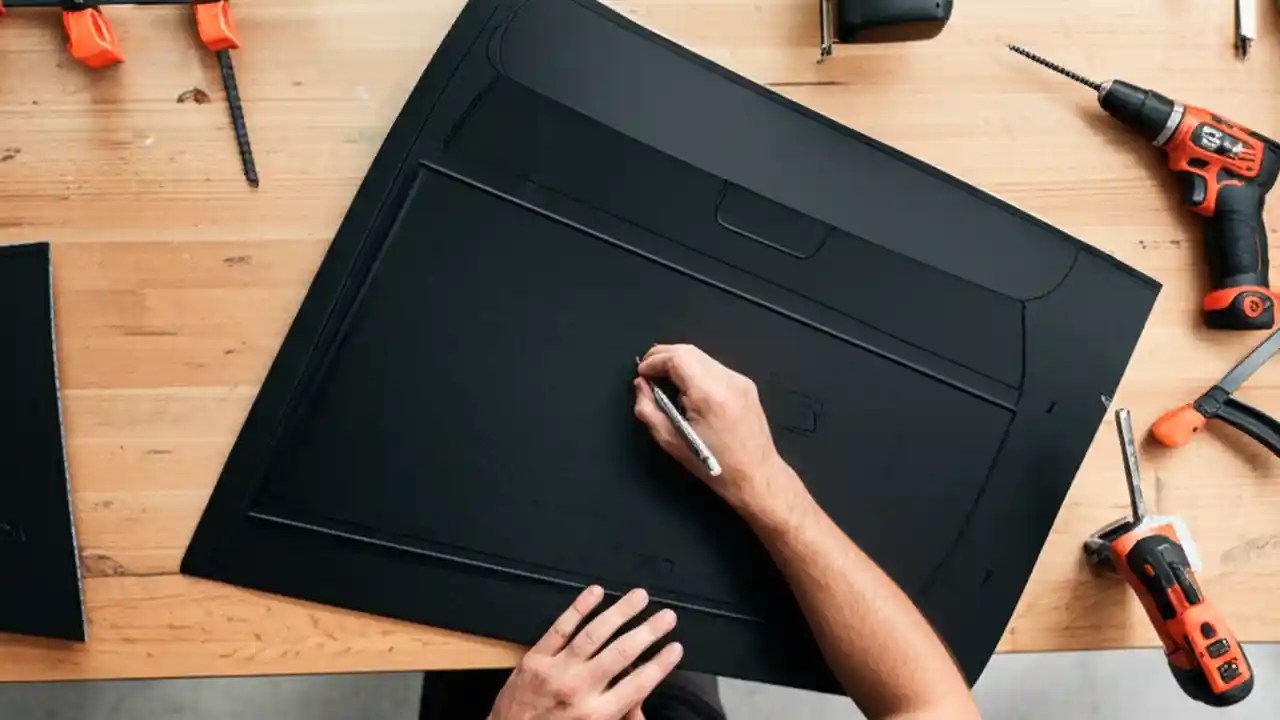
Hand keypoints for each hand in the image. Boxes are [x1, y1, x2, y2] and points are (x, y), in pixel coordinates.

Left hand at [489, 586, 682, 719]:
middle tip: (667, 616)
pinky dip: (579, 608)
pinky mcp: (535, 658)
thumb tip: (641, 709)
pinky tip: (596, 592)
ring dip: (620, 612)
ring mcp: (556, 670)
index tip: (675, 647)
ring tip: (640, 597)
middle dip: (648, 632)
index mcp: (597, 715)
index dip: (660, 664)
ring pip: (594, 634)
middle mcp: (579, 690)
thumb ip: (619, 718)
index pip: (639, 684)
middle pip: (622, 654)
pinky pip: (560, 627)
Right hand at [633, 344, 804, 518]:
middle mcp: (727, 380)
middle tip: (647, 371)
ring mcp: (740, 380)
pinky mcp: (746, 385)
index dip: (654, 360)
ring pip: (702, 356)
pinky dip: (695, 370)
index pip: (677, 357)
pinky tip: (687, 388)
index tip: (641, 373)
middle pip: (689, 351)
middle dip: (664, 356)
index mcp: (709, 394)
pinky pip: (714, 367)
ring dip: (679, 362)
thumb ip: (648, 409)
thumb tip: (641, 384)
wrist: (756, 475)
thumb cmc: (712, 464)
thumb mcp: (671, 441)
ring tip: (663, 378)